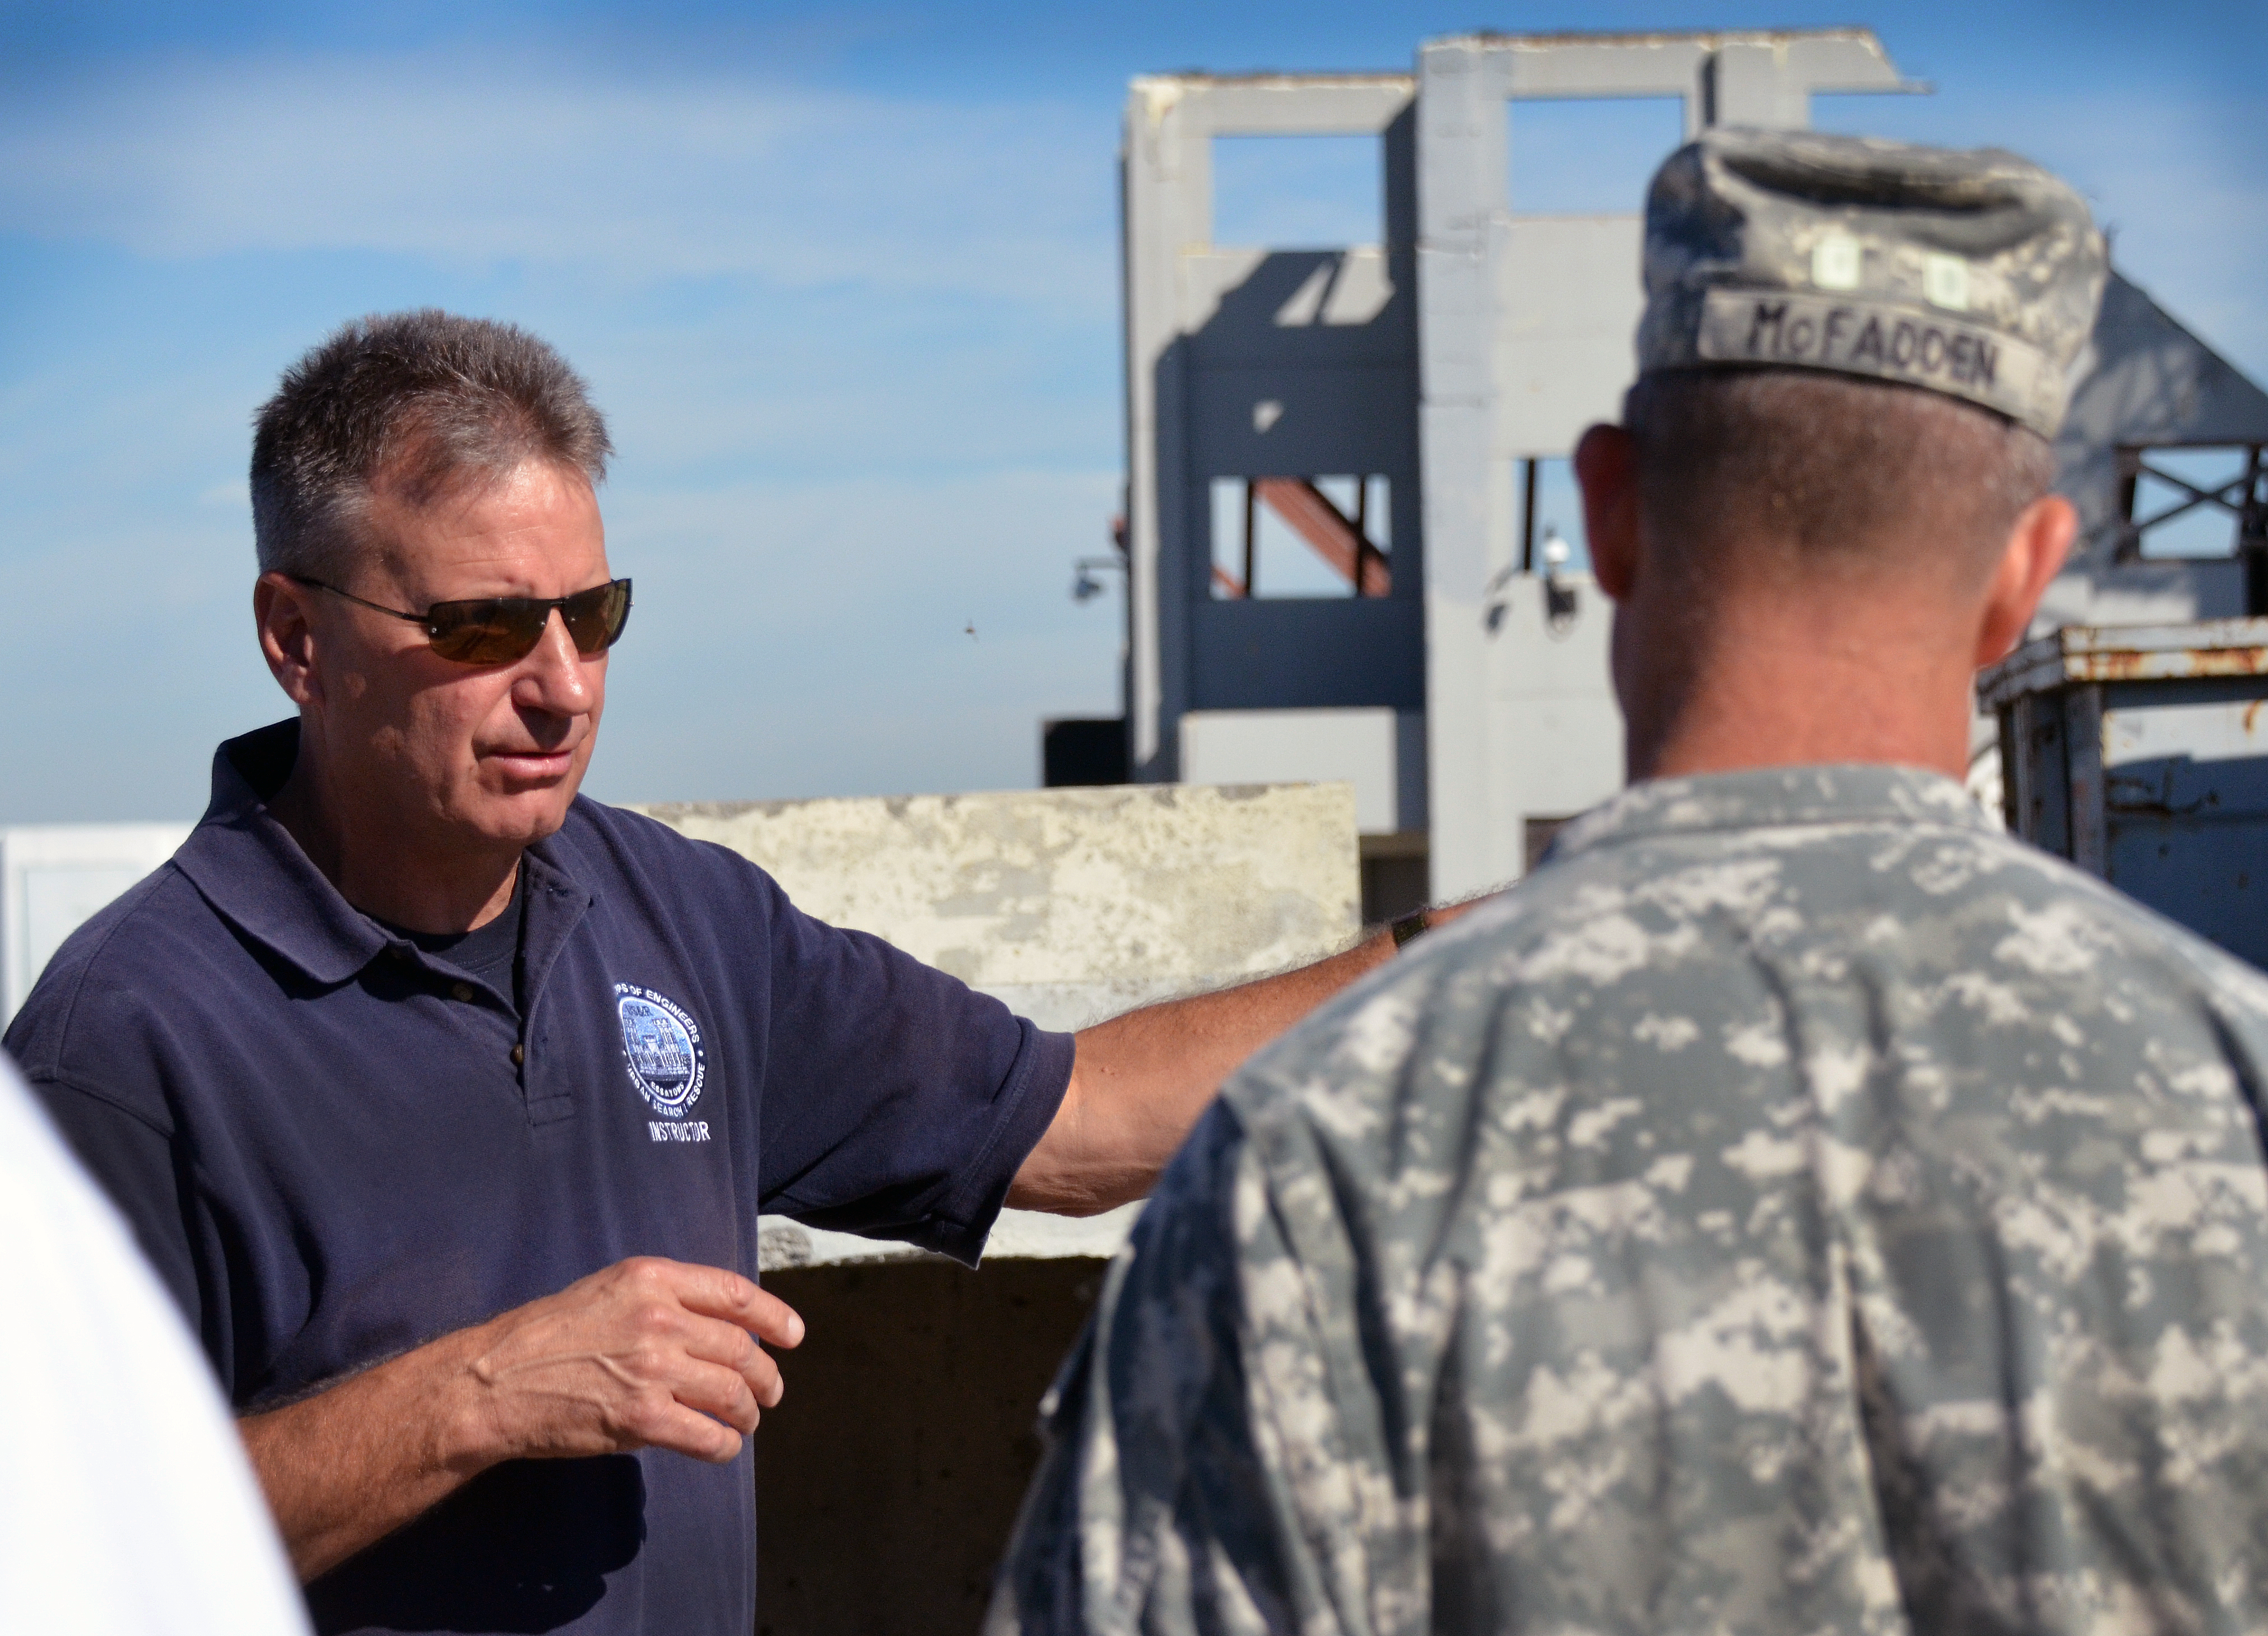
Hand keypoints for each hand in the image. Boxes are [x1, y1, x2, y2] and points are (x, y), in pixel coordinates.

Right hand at [457, 1256, 804, 1466]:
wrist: (493, 1382)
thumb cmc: (547, 1336)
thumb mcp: (608, 1291)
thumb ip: (662, 1300)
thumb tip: (714, 1325)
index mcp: (652, 1278)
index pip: (735, 1294)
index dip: (773, 1317)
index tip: (793, 1335)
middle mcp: (659, 1318)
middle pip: (740, 1349)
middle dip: (765, 1376)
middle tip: (770, 1392)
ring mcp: (653, 1368)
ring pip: (732, 1393)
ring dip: (748, 1413)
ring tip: (746, 1422)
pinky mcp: (642, 1418)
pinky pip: (707, 1435)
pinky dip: (724, 1446)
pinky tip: (721, 1447)